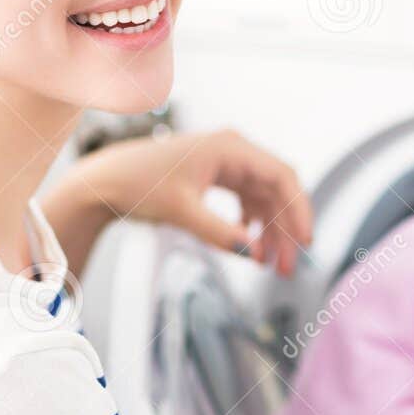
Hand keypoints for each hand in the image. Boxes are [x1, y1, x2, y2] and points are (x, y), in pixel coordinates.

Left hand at [68, 129, 312, 276]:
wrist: (108, 180)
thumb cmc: (140, 185)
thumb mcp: (181, 212)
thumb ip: (218, 233)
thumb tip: (252, 254)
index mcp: (230, 147)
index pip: (282, 175)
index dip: (299, 209)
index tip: (305, 241)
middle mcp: (234, 150)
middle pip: (277, 190)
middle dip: (286, 228)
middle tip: (288, 267)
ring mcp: (227, 163)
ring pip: (265, 198)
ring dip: (271, 231)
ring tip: (272, 266)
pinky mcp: (218, 176)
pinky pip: (248, 200)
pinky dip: (253, 224)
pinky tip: (250, 246)